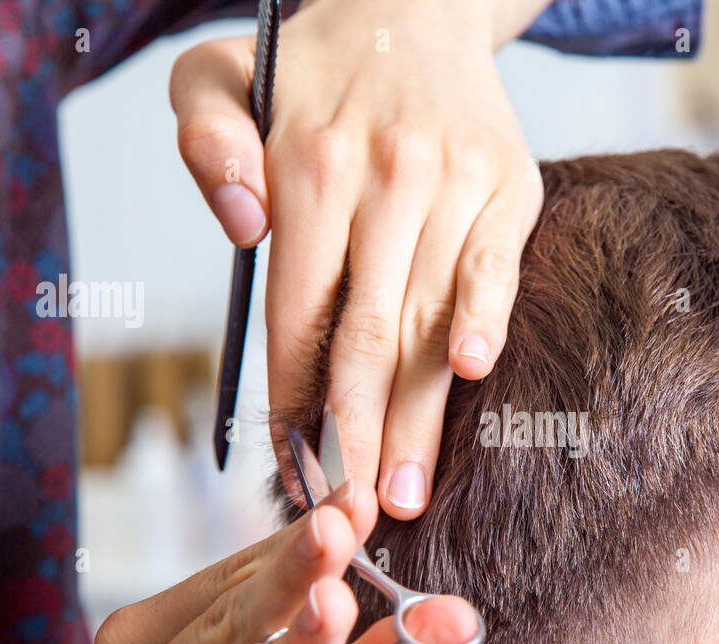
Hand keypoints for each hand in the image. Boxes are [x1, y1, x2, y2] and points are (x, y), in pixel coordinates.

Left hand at [171, 0, 547, 518]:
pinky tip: (469, 375)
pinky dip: (487, 322)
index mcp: (309, 164)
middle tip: (358, 518)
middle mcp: (385, 176)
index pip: (299, 311)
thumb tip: (241, 226)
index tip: (293, 467)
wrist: (415, 10)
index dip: (294, 399)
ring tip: (408, 494)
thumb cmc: (312, 70)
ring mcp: (454, 183)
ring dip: (418, 416)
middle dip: (360, 438)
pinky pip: (496, 270)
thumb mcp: (223, 75)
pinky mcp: (511, 188)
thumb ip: (206, 140)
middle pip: (367, 335)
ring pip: (428, 321)